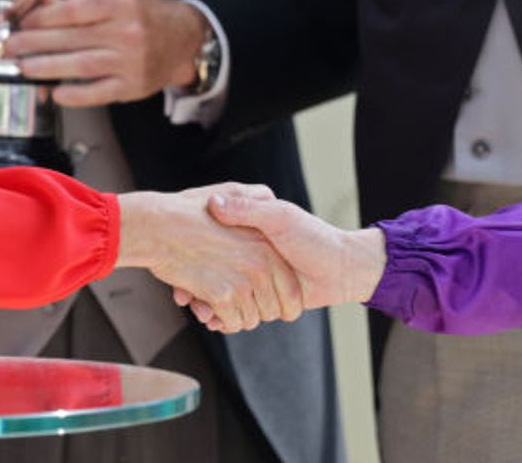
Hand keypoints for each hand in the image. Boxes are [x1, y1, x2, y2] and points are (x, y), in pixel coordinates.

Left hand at [3, 0, 207, 106]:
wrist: (187, 39)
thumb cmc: (148, 16)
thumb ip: (81, 3)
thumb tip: (42, 5)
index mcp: (121, 5)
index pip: (75, 11)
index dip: (44, 18)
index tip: (23, 22)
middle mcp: (127, 32)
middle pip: (72, 39)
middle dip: (35, 43)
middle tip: (11, 46)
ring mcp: (130, 62)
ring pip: (81, 66)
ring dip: (47, 67)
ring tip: (24, 67)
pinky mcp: (132, 86)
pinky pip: (98, 93)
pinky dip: (75, 94)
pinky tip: (55, 92)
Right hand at [115, 183, 300, 333]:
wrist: (155, 225)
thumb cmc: (187, 211)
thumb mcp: (228, 194)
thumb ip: (251, 200)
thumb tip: (266, 197)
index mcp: (267, 245)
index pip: (291, 292)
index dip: (277, 304)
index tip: (260, 303)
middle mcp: (261, 264)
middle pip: (270, 311)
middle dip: (252, 312)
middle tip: (233, 301)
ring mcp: (243, 280)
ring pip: (249, 320)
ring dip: (232, 317)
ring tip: (214, 302)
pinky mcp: (222, 295)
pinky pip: (230, 322)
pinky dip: (219, 320)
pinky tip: (205, 307)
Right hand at [180, 194, 384, 332]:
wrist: (342, 268)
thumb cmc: (313, 238)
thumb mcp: (278, 216)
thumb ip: (248, 209)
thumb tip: (215, 204)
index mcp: (248, 241)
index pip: (208, 250)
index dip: (193, 262)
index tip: (179, 267)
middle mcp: (247, 263)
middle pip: (208, 279)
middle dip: (196, 289)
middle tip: (183, 294)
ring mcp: (252, 284)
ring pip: (218, 300)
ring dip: (206, 307)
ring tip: (198, 307)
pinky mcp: (260, 304)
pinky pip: (231, 316)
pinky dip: (220, 319)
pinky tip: (210, 315)